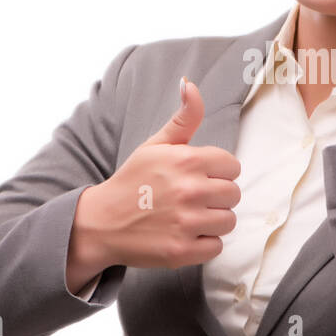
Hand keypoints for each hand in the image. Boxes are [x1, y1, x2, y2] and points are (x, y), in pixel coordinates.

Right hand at [69, 77, 241, 276]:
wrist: (101, 222)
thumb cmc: (133, 181)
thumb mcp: (156, 145)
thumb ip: (183, 118)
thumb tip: (191, 84)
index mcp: (187, 160)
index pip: (232, 166)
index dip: (217, 172)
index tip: (198, 177)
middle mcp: (190, 190)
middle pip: (233, 194)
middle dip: (216, 197)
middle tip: (190, 199)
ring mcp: (186, 223)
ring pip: (228, 221)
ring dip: (212, 221)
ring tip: (187, 217)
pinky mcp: (181, 251)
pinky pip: (216, 246)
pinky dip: (204, 243)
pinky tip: (184, 234)